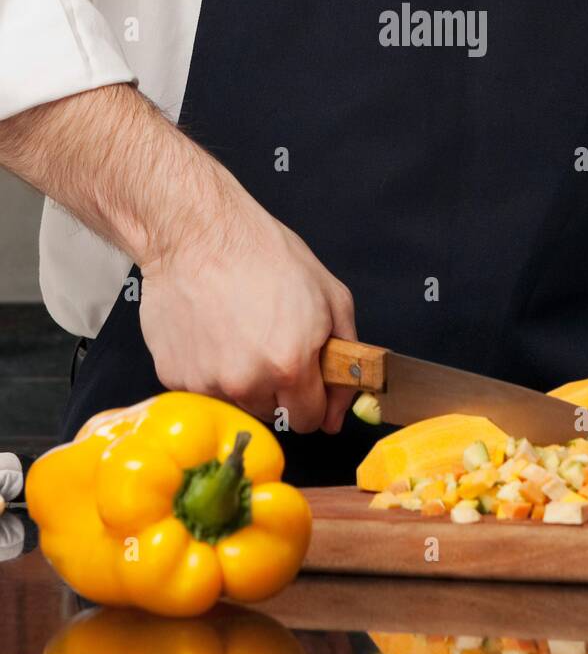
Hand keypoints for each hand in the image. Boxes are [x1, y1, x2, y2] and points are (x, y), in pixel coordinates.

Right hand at [140, 169, 356, 434]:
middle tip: (268, 342)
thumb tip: (338, 411)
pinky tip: (211, 331)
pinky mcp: (174, 377)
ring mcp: (207, 383)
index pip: (310, 420)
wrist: (197, 233)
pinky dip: (209, 369)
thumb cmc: (263, 253)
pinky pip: (202, 389)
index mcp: (291, 365)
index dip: (313, 400)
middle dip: (278, 388)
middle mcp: (247, 382)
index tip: (306, 382)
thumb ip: (347, 356)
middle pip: (272, 415)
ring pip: (237, 404)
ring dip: (242, 380)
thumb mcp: (331, 295)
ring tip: (238, 332)